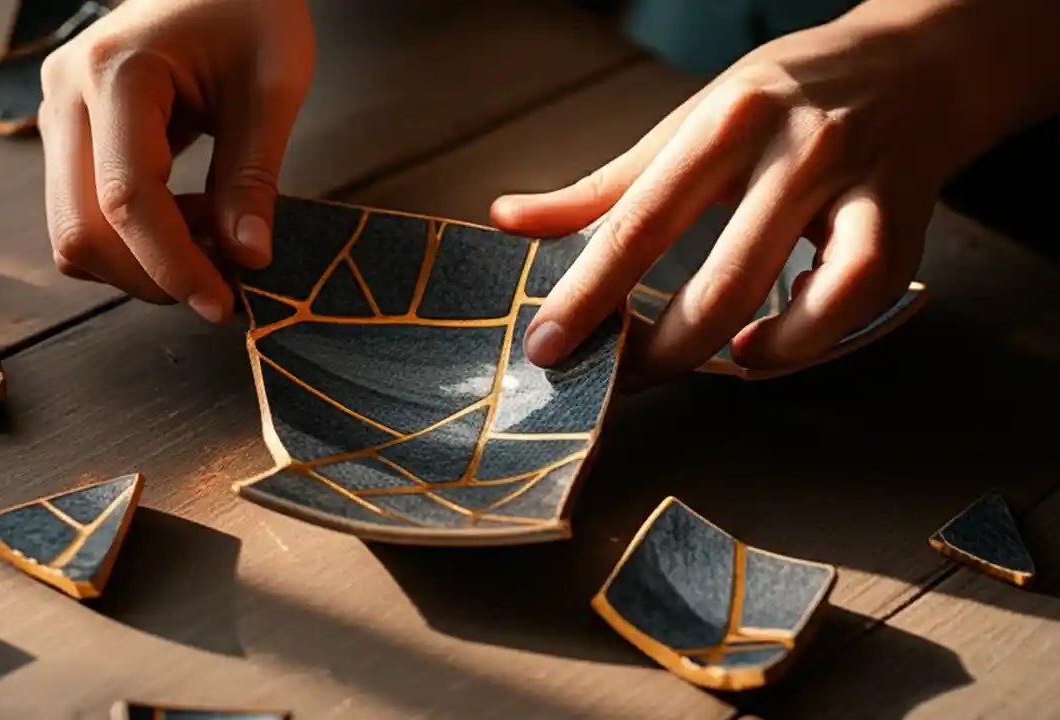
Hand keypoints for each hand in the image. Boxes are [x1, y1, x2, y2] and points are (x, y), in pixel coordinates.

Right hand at [40, 0, 314, 321]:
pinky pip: (84, 213)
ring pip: (74, 232)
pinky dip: (132, 241)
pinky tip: (186, 219)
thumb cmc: (251, 8)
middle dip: (152, 277)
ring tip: (210, 242)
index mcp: (114, 73)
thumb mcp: (272, 85)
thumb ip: (253, 176)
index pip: (127, 200)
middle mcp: (65, 94)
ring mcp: (58, 113)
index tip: (223, 304)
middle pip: (82, 229)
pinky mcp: (68, 132)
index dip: (173, 266)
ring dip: (140, 263)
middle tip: (222, 286)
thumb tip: (247, 260)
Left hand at [492, 0, 1050, 377]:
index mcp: (722, 122)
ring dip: (757, 351)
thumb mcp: (688, 123)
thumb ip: (603, 185)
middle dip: (665, 349)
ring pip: (814, 297)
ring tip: (720, 362)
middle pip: (722, 277)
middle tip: (624, 378)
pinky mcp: (906, 214)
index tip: (546, 347)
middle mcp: (793, 148)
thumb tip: (508, 219)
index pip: (638, 220)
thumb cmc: (784, 97)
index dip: (588, 293)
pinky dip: (816, 334)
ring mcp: (857, 182)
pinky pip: (863, 295)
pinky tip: (778, 339)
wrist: (917, 57)